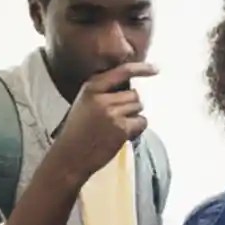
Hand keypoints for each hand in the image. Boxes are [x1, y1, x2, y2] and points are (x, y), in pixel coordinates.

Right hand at [51, 61, 158, 182]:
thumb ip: (103, 94)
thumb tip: (130, 91)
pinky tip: (122, 135)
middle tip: (116, 119)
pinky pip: (141, 122)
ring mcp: (112, 113)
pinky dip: (137, 129)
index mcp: (91, 88)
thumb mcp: (84, 104)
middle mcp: (101, 97)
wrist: (70, 156)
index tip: (155, 69)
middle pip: (134, 95)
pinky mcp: (121, 128)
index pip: (121, 71)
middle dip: (131, 106)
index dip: (141, 69)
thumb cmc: (77, 132)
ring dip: (133, 117)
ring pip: (138, 107)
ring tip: (115, 128)